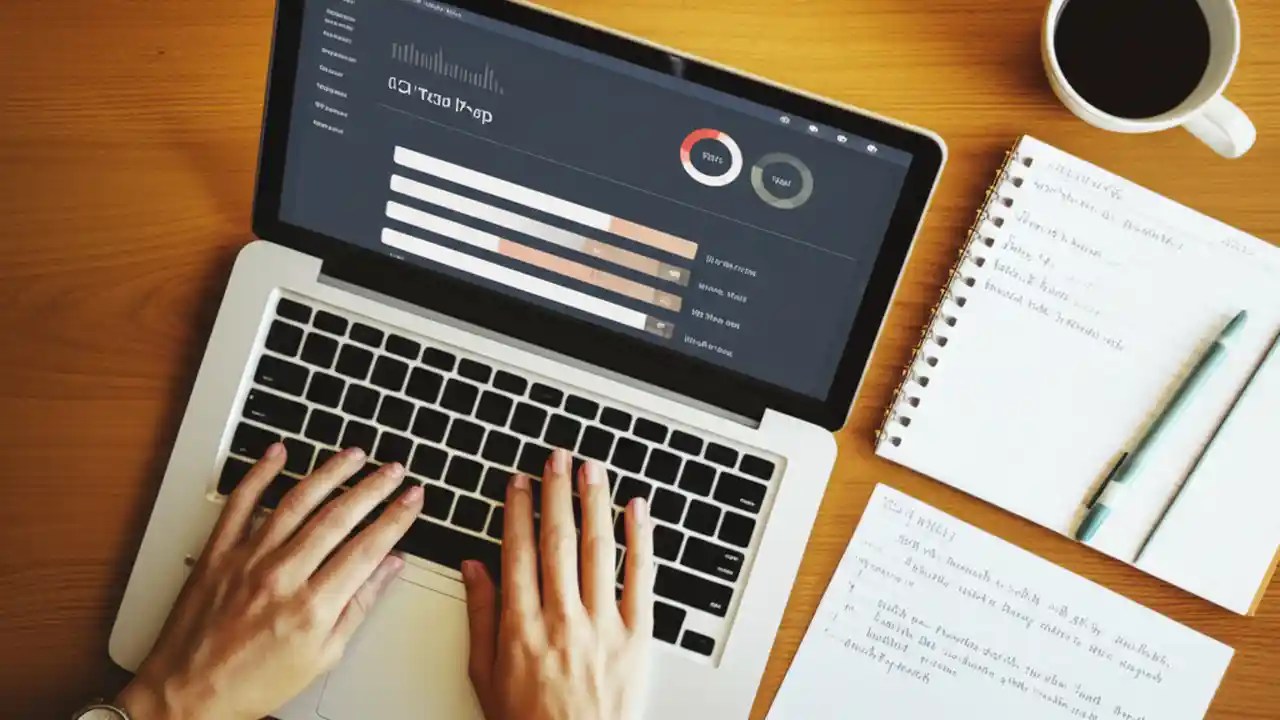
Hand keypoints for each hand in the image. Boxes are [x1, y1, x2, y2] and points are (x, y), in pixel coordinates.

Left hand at [116, 444, 422, 719]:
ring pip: (297, 501)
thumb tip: (389, 569)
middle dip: (374, 487)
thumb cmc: (253, 684)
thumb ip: (358, 606)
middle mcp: (282, 576)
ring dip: (330, 472)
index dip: (396, 518)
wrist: (187, 694)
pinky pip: (240, 502)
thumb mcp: (322, 657)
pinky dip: (259, 473)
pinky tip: (278, 453)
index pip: (367, 548)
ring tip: (354, 455)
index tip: (413, 499)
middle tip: (395, 470)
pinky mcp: (218, 552)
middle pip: (339, 516)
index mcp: (313, 606)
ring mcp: (248, 559)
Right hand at [463, 449, 655, 719]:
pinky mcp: (637, 637)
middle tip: (556, 458)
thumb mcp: (485, 675)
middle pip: (558, 540)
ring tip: (592, 470)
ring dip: (595, 502)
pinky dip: (640, 540)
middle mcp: (562, 618)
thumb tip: (473, 568)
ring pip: (599, 549)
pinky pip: (642, 578)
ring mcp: (603, 625)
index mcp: (521, 625)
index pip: (517, 550)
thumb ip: (480, 616)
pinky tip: (637, 511)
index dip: (517, 509)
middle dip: (556, 492)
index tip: (518, 481)